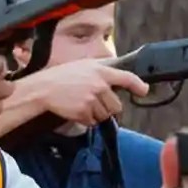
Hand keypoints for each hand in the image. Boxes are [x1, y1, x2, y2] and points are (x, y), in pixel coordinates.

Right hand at [27, 59, 150, 126]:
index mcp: (101, 71)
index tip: (144, 90)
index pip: (126, 77)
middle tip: (93, 100)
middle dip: (108, 106)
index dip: (138, 85)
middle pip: (116, 106)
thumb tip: (119, 76)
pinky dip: (86, 119)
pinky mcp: (84, 112)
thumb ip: (103, 69)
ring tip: (82, 103)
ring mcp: (92, 99)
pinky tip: (77, 109)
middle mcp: (99, 85)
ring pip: (105, 115)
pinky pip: (93, 122)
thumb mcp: (84, 65)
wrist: (44, 88)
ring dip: (96, 114)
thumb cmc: (63, 76)